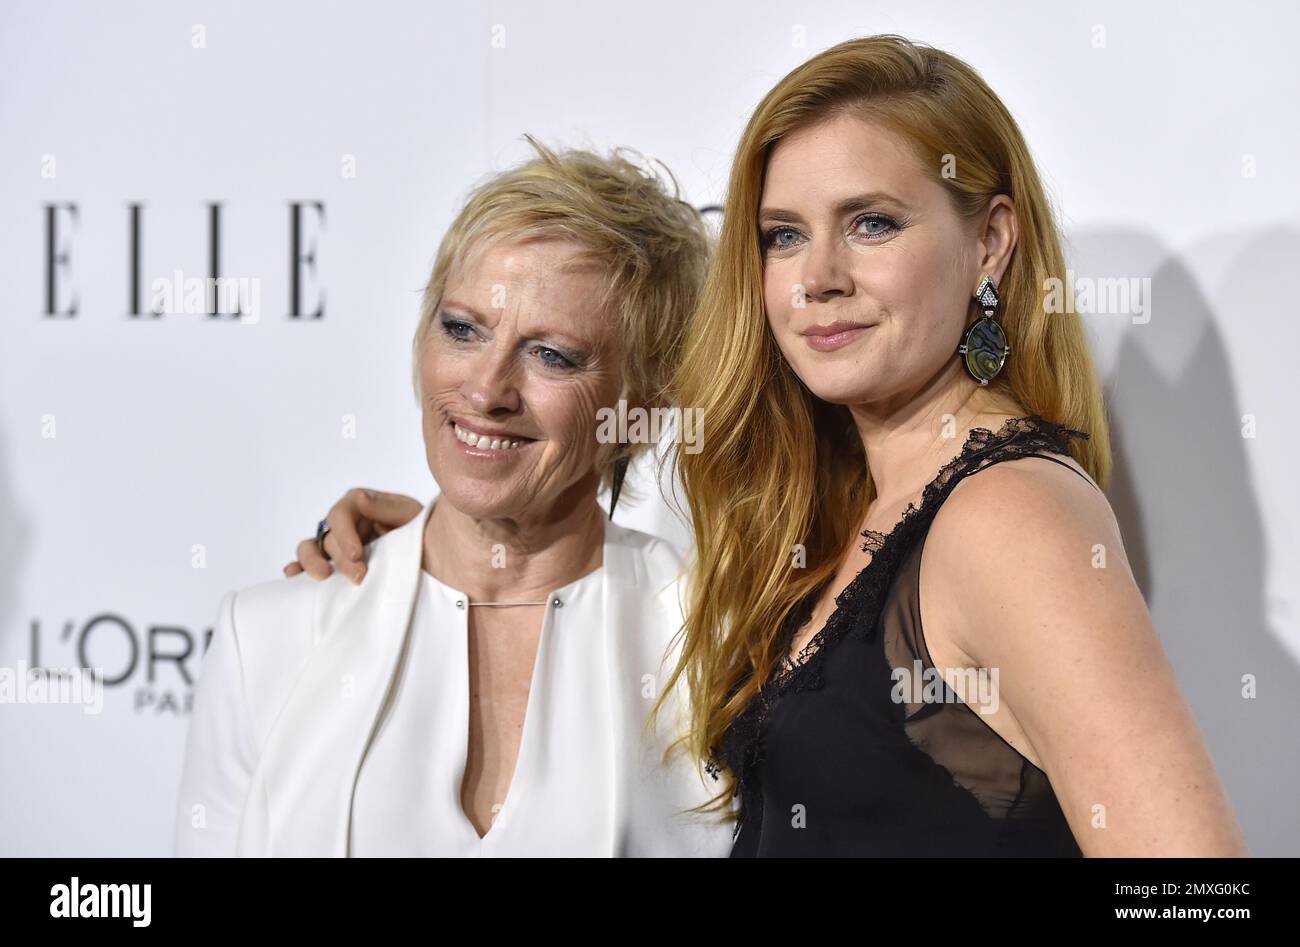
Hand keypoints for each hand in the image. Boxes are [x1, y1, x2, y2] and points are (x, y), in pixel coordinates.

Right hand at [283, 488, 422, 584]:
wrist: (428, 556)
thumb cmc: (420, 530)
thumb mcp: (411, 515)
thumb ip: (387, 507)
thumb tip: (359, 498)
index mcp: (360, 505)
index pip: (341, 513)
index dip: (345, 534)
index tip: (357, 555)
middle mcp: (343, 523)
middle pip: (328, 536)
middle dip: (340, 558)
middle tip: (358, 577)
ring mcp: (335, 543)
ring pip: (309, 547)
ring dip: (312, 562)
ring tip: (323, 577)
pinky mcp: (332, 563)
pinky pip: (307, 564)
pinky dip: (298, 569)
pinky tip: (293, 576)